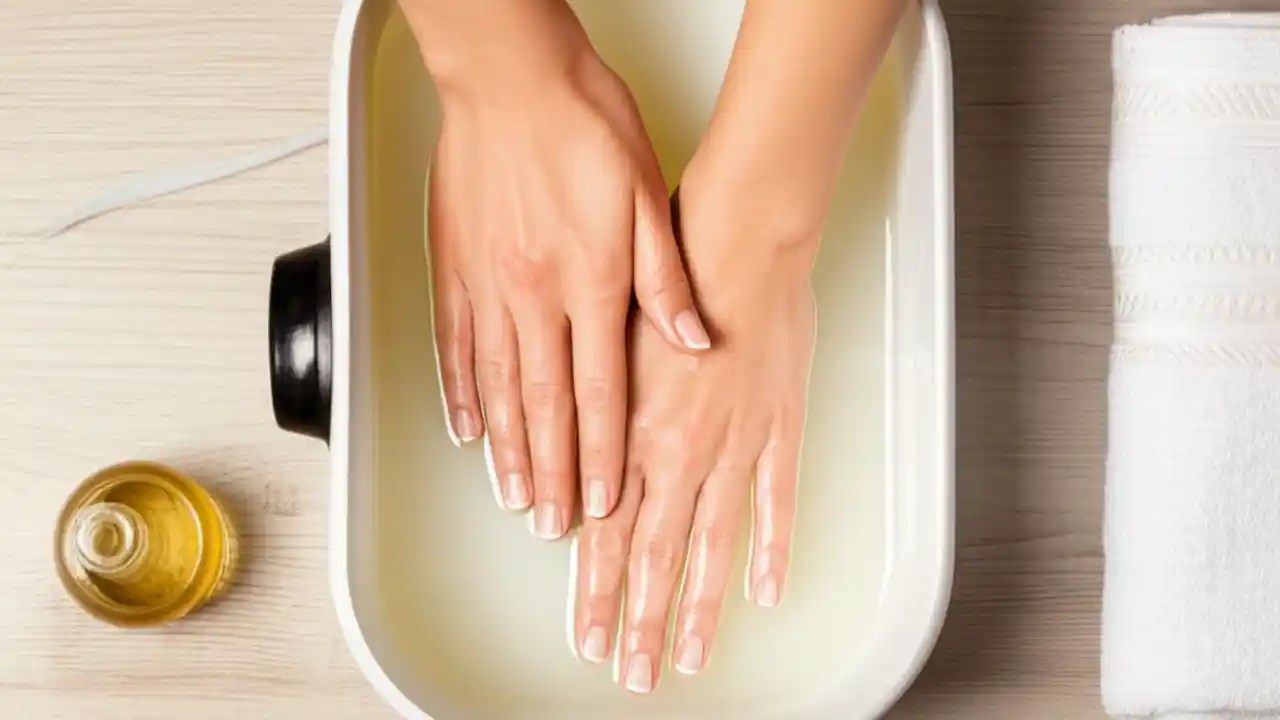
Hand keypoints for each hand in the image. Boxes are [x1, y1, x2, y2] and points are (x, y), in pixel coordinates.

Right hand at [424, 30, 708, 539]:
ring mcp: (487, 285)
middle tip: (551, 524)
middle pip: (545, 406)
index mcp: (588, 281)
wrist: (510, 75)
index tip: (600, 502)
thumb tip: (694, 338)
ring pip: (497, 387)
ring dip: (507, 449)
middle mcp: (534, 294)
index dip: (601, 456)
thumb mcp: (649, 194)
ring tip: (511, 495)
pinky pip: (455, 346)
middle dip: (551, 474)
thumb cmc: (582, 122)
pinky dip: (460, 393)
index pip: (599, 392)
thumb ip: (667, 278)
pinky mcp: (454, 267)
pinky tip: (466, 427)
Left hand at [571, 157, 819, 691]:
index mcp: (633, 433)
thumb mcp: (607, 345)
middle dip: (641, 623)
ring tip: (689, 656)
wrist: (736, 244)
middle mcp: (681, 453)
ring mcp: (735, 447)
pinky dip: (772, 549)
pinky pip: (776, 503)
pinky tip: (766, 592)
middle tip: (634, 673)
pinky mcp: (779, 430)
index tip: (590, 638)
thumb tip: (581, 480)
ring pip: (712, 547)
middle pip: (656, 558)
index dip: (597, 594)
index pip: (608, 535)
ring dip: (698, 608)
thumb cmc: (665, 282)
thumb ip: (597, 420)